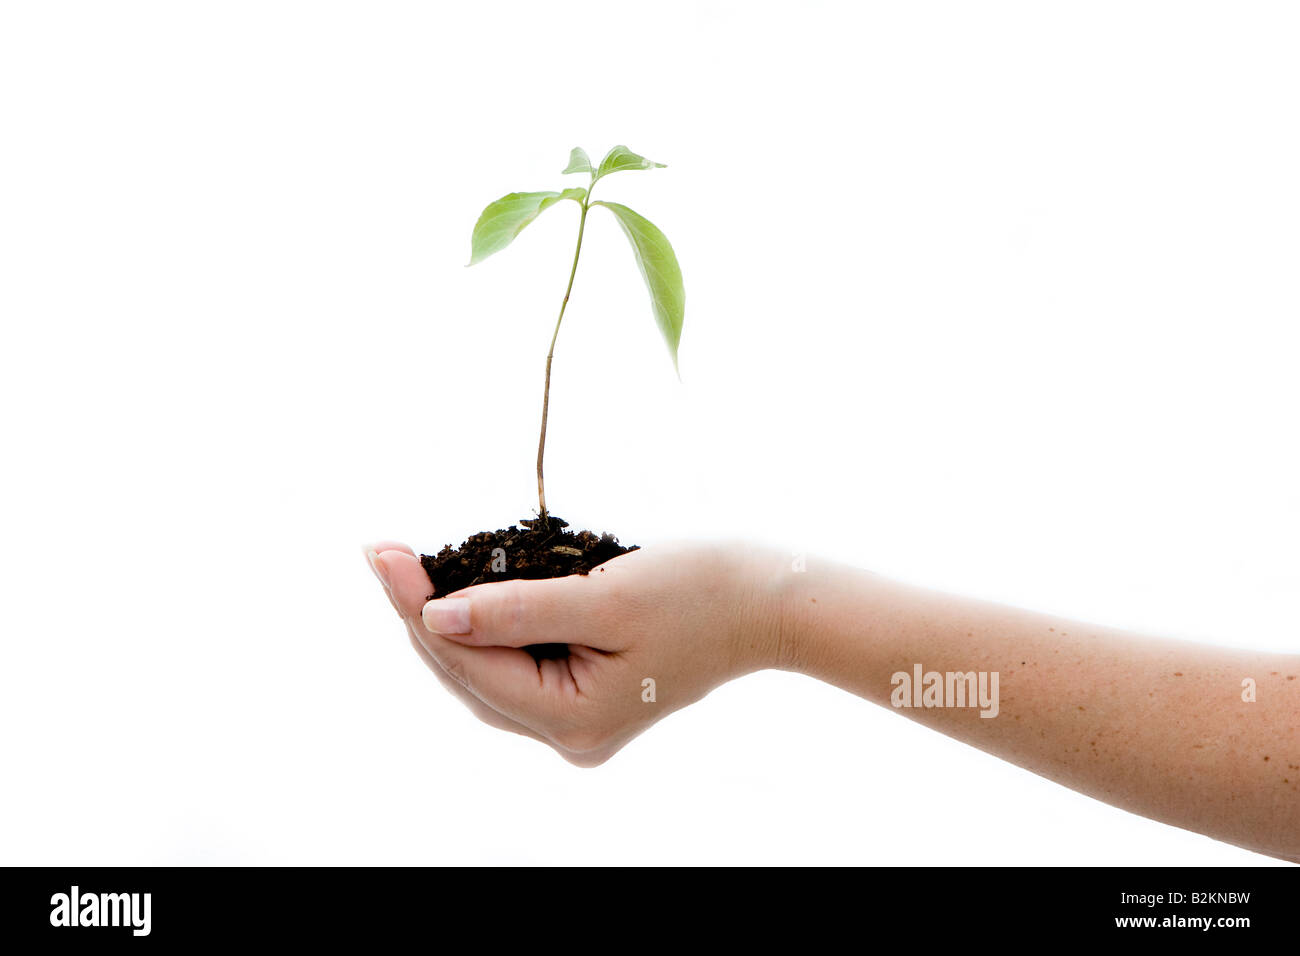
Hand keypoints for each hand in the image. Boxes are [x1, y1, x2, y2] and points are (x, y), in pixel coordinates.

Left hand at [366, 541, 779, 765]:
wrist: (767, 604)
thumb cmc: (698, 591)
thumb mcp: (603, 595)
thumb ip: (516, 611)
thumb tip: (434, 616)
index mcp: (572, 720)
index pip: (469, 662)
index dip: (416, 606)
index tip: (380, 550)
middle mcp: (569, 735)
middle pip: (469, 675)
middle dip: (422, 613)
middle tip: (381, 553)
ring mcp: (579, 722)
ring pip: (487, 675)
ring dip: (447, 623)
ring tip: (404, 569)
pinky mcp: (588, 698)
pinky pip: (517, 668)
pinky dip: (486, 630)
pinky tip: (459, 593)